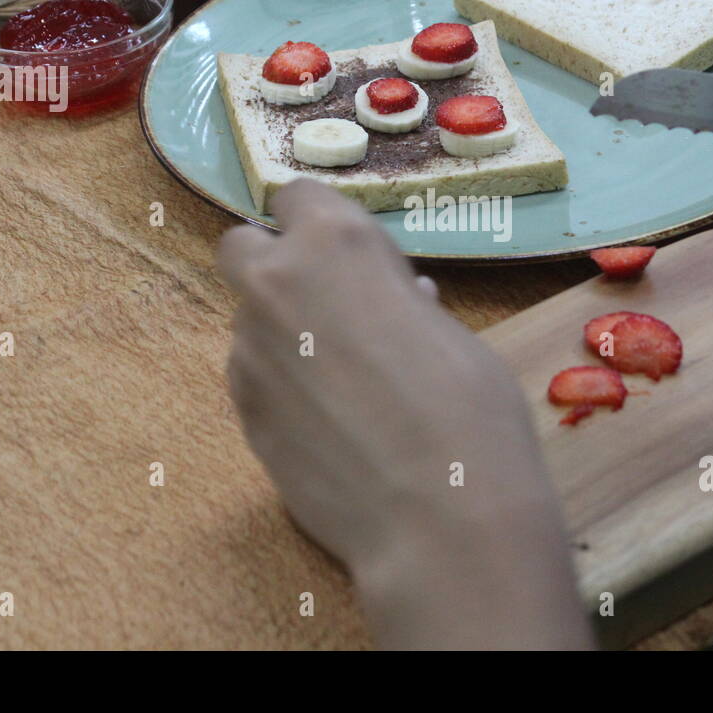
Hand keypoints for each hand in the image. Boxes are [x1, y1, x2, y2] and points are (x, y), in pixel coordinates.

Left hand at [218, 179, 592, 649]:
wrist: (439, 516)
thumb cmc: (471, 410)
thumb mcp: (450, 331)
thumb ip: (401, 301)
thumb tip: (397, 298)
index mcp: (336, 242)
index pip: (296, 196)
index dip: (320, 222)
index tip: (348, 253)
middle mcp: (277, 282)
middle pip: (242, 246)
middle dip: (274, 263)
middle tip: (327, 304)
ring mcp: (248, 350)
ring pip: (249, 320)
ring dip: (282, 334)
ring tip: (343, 386)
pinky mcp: (241, 413)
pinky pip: (254, 379)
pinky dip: (280, 388)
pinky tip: (329, 427)